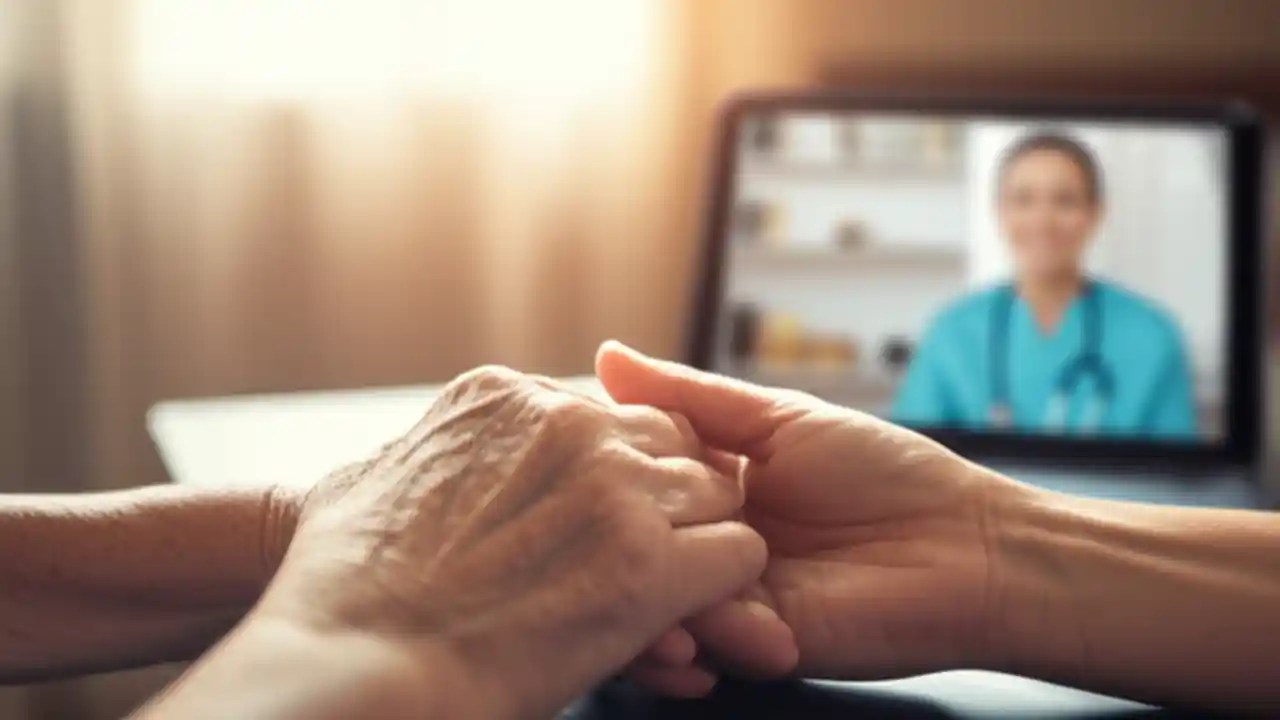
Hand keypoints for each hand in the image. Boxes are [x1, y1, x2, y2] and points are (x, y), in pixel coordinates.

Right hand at [252, 366, 773, 718]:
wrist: (353, 669)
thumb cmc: (341, 594)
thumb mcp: (358, 487)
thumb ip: (406, 457)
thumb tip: (401, 460)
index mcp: (502, 396)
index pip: (604, 410)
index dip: (615, 466)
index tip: (605, 510)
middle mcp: (567, 423)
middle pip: (669, 440)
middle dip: (670, 492)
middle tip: (656, 545)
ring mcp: (612, 487)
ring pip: (714, 490)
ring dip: (701, 538)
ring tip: (679, 585)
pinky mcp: (647, 563)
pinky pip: (737, 552)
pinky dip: (726, 586)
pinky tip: (693, 612)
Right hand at [598, 342, 1025, 687]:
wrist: (966, 547)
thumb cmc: (888, 472)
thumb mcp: (780, 420)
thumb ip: (690, 397)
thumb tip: (606, 354)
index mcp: (709, 487)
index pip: (628, 484)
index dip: (593, 477)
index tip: (554, 463)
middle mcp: (708, 544)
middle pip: (627, 549)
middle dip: (600, 548)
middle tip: (581, 536)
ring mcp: (728, 598)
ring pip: (651, 604)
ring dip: (637, 602)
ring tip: (636, 590)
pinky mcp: (753, 646)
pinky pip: (699, 646)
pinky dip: (683, 641)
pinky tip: (685, 636)